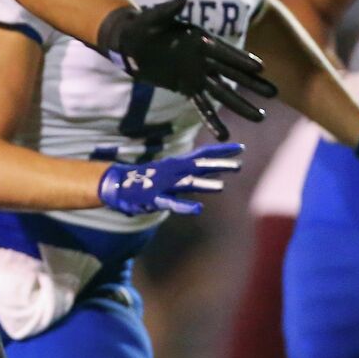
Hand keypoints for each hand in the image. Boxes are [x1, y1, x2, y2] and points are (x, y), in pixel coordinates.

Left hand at [97, 0, 276, 138]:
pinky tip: (224, 134)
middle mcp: (204, 59)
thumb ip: (167, 10)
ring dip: (240, 105)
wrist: (130, 41)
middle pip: (233, 73)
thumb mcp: (152, 17)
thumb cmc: (142, 26)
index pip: (225, 52)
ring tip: (259, 118)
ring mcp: (197, 74)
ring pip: (222, 92)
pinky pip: (202, 105)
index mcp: (201, 40)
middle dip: (252, 84)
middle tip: (274, 93)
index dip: (241, 59)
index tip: (260, 68)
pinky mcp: (186, 87)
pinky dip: (212, 119)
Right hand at [97, 143, 243, 216]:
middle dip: (218, 165)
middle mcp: (173, 171)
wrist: (118, 184)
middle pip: (199, 166)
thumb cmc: (147, 179)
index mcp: (177, 163)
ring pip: (187, 183)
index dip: (221, 151)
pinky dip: (185, 206)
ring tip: (221, 187)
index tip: (240, 148)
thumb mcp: (171, 171)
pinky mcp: (155, 199)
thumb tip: (214, 167)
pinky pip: (172, 203)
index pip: (202, 154)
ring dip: (204, 185)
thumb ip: (192, 170)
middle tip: (238, 165)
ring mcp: (164, 184)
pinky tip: (198, 209)